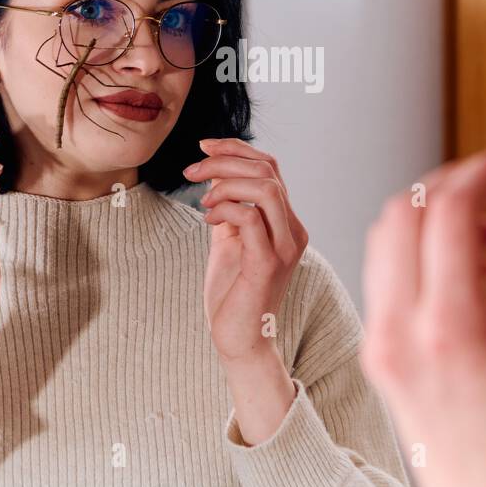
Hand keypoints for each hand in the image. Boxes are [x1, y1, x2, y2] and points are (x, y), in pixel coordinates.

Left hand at [185, 138, 307, 362]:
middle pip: (268, 171)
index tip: (203, 147)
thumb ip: (227, 207)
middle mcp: (293, 231)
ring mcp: (285, 247)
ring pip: (265, 188)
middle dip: (225, 160)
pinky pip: (251, 217)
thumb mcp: (227, 240)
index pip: (271, 168)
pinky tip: (208, 218)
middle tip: (192, 171)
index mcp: (286, 223)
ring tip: (203, 198)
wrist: (238, 339)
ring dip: (226, 182)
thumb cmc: (232, 293)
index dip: (236, 149)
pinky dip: (226, 209)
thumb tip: (214, 173)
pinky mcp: (268, 263)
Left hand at [360, 145, 485, 486]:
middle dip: (450, 180)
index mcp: (451, 328)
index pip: (446, 211)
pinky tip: (457, 256)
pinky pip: (383, 269)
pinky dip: (415, 244)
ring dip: (428, 209)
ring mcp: (380, 340)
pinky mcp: (374, 347)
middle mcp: (401, 330)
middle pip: (403, 210)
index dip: (480, 170)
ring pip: (383, 234)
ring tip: (481, 220)